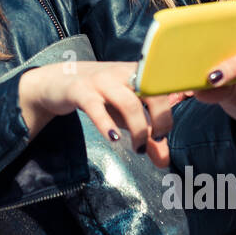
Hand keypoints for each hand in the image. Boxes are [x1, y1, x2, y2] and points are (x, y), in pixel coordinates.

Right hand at [19, 61, 189, 167]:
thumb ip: (147, 135)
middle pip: (153, 92)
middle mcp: (123, 72)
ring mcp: (101, 81)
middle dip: (161, 120)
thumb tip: (164, 161)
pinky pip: (97, 109)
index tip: (168, 129)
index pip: (167, 84)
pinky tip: (114, 138)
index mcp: (139, 73)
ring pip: (129, 103)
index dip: (177, 104)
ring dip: (139, 130)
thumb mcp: (126, 114)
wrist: (58, 81)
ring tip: (139, 148)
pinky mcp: (80, 91)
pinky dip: (108, 126)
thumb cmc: (100, 96)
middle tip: (157, 139)